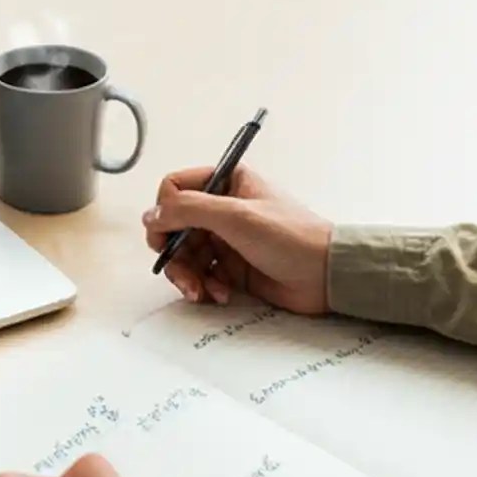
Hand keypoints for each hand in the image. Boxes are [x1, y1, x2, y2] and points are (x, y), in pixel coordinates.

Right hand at [142, 165, 333, 314]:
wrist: (326, 275)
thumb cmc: (291, 237)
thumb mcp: (235, 215)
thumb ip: (187, 210)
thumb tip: (150, 215)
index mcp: (227, 182)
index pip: (175, 189)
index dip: (166, 212)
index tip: (168, 235)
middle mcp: (223, 208)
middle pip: (175, 227)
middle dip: (174, 253)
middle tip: (181, 272)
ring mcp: (227, 238)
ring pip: (185, 255)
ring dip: (188, 276)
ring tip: (200, 291)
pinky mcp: (233, 267)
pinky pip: (202, 275)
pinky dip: (205, 286)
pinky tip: (220, 294)